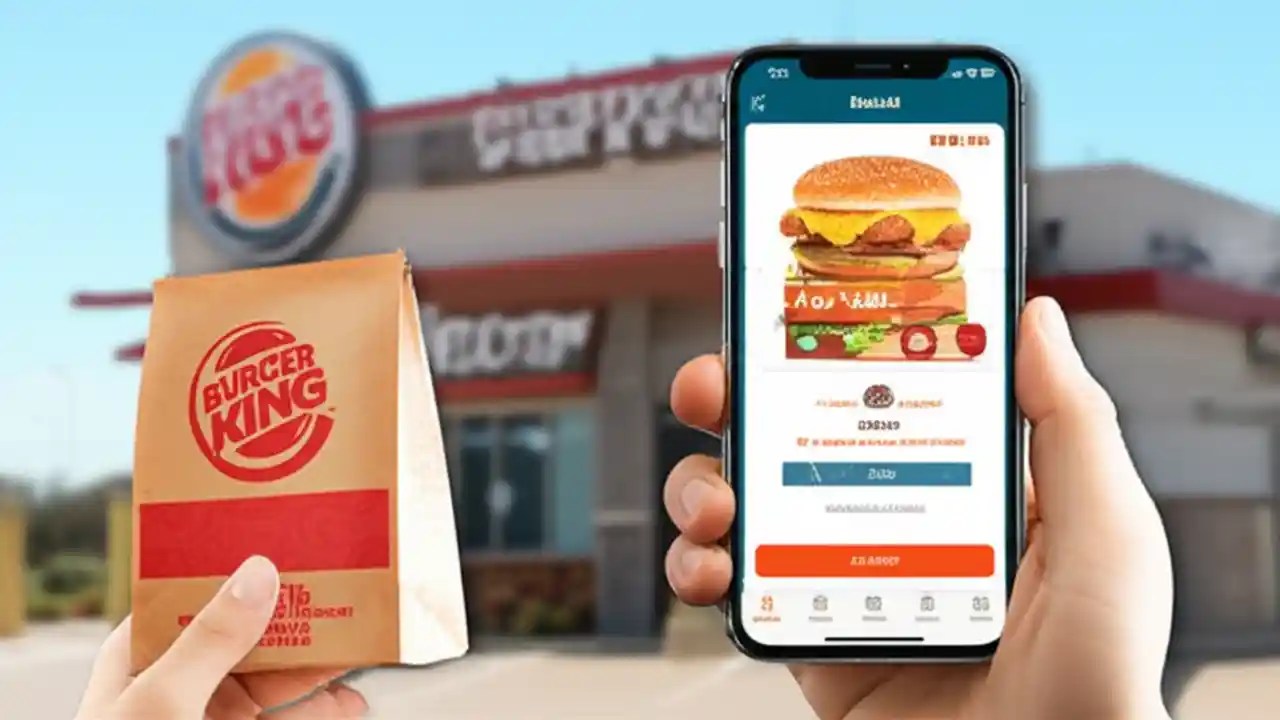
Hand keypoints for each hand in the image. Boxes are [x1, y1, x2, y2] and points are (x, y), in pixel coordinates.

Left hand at [76, 556, 366, 718]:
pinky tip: (350, 704)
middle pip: (250, 634)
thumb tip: (258, 572)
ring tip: (363, 651)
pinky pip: (286, 718)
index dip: (241, 570)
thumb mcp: (163, 700)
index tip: (293, 548)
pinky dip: (321, 709)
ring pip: (276, 679)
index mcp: (141, 654)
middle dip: (299, 618)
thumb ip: (213, 639)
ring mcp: (209, 716)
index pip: (194, 593)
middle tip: (350, 597)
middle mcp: (178, 680)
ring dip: (320, 666)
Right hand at [663, 297, 1174, 719]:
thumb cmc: (1099, 670)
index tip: (781, 315)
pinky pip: (733, 592)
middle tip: (709, 391)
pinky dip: (698, 572)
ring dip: (701, 488)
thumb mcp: (1104, 528)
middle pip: (785, 437)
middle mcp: (888, 519)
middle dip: (729, 402)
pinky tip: (712, 572)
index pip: (877, 389)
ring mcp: (840, 578)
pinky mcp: (806, 641)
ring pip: (741, 506)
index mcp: (957, 480)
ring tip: (716, 507)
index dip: (820, 348)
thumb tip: (1035, 318)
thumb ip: (1069, 420)